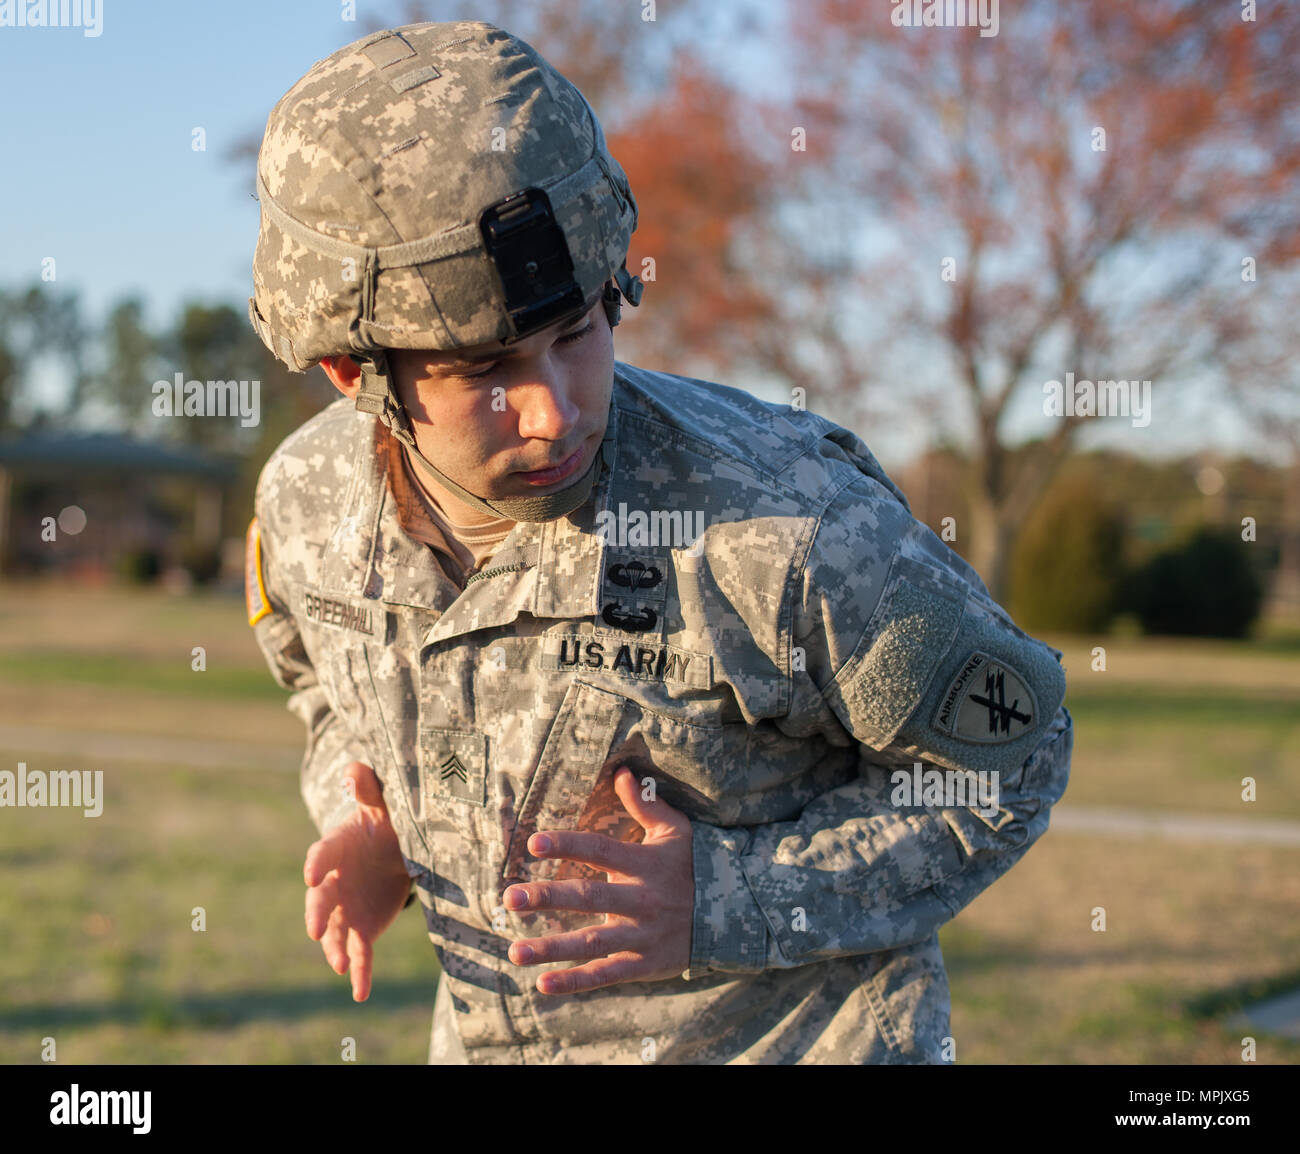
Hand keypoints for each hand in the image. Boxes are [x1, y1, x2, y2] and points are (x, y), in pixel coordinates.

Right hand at [303, 761, 411, 1001]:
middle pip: (319, 900)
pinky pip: (359, 953)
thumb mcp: (381, 806)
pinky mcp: (361, 929)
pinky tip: (360, 993)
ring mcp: (344, 910)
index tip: (310, 872)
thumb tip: (355, 768)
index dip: (315, 863)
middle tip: (315, 930)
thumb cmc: (383, 825)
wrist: (392, 852)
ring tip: (339, 965)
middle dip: (316, 914)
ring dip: (335, 949)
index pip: (320, 855)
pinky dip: (359, 973)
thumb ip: (368, 788)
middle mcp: (332, 883)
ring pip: (335, 932)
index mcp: (335, 849)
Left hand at [506, 767, 693, 993]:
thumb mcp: (676, 831)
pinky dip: (575, 982)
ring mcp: (643, 935)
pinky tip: (543, 984)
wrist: (735, 915)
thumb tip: (620, 772)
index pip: (601, 851)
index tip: (533, 844)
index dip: (568, 846)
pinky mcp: (644, 964)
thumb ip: (645, 805)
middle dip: (548, 898)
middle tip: (510, 898)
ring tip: (514, 951)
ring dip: (552, 948)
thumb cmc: (696, 866)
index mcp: (645, 864)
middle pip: (590, 898)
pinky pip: (607, 974)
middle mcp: (642, 900)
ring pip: (592, 943)